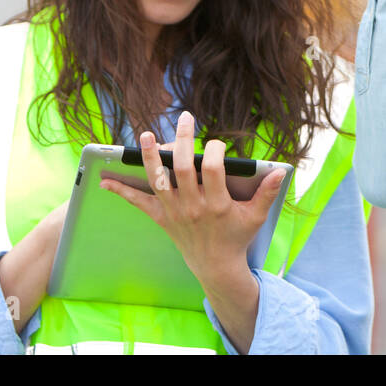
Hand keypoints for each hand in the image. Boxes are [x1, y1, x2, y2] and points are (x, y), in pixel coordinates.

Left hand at [101, 110, 286, 289]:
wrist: (215, 266)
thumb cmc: (237, 236)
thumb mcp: (256, 216)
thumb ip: (268, 193)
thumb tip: (280, 171)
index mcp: (217, 205)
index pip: (214, 171)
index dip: (216, 152)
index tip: (219, 143)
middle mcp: (193, 206)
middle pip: (183, 168)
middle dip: (184, 141)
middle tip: (186, 118)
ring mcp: (174, 211)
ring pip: (159, 180)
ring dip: (150, 157)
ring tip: (146, 135)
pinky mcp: (161, 217)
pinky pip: (139, 202)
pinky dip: (121, 191)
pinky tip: (105, 180)